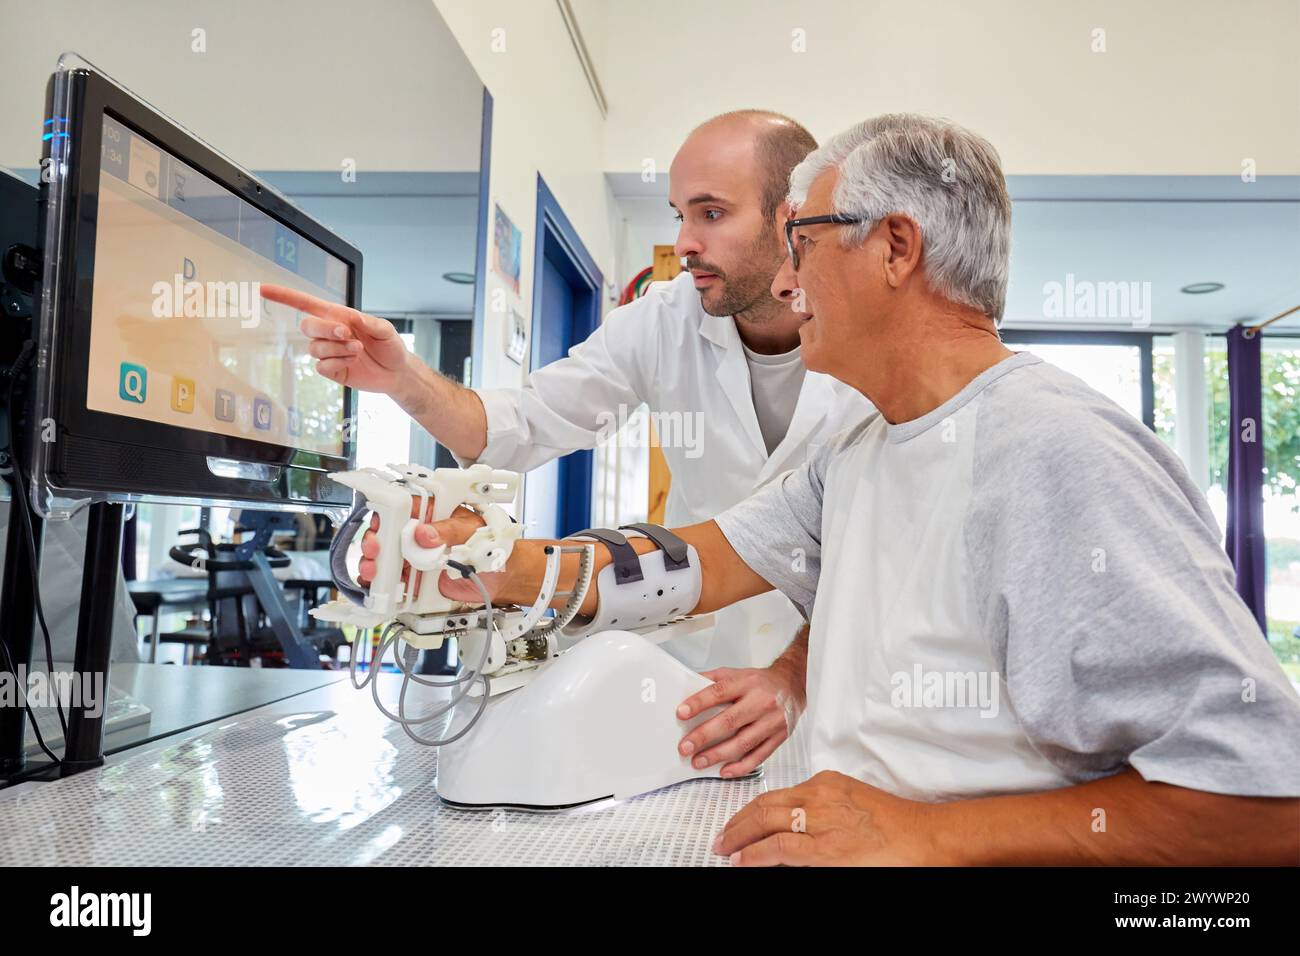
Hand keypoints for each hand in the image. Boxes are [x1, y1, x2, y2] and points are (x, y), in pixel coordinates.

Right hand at [261, 284, 410, 393]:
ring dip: (337, 349)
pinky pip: (321, 366)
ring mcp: (329, 352)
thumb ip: (369, 322)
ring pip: (315, 348)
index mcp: (338, 316)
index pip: (305, 304)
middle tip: (348, 334)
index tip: (262, 289)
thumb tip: (351, 318)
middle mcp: (329, 333)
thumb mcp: (385, 329)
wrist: (398, 372)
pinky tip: (352, 362)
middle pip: (306, 326)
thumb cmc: (391, 346)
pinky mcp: (332, 370)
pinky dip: (336, 363)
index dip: (283, 296)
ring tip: (358, 350)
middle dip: (325, 329)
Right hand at [357, 499, 505, 604]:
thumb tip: (424, 533)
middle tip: (375, 548)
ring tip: (373, 570)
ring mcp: (414, 557)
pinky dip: (383, 585)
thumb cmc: (489, 545)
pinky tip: (379, 586)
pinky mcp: (415, 579)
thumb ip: (448, 531)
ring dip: (374, 564)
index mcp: (431, 513)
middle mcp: (418, 534)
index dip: (387, 512)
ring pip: (385, 559)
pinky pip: (393, 582)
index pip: (401, 507)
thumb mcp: (470, 531)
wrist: (501, 577)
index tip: (380, 522)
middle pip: (386, 534)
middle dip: (375, 540)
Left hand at [675, 658, 803, 776]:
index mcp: (747, 683)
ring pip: (744, 742)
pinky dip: (740, 767)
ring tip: (699, 761)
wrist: (792, 685)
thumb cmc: (761, 681)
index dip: (699, 703)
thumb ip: (713, 679)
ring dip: (718, 755)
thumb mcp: (737, 673)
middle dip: (704, 736)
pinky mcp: (779, 737)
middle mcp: (761, 702)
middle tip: (685, 747)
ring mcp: (772, 721)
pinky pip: (759, 756)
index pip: (719, 692)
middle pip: (730, 721)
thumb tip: (686, 686)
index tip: (681, 713)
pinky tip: (724, 771)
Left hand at [714, 770, 938, 865]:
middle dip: (737, 821)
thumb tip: (795, 828)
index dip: (751, 809)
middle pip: (764, 804)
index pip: (777, 794)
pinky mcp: (825, 847)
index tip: (739, 821)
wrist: (927, 836)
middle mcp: (819, 795)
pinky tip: (741, 859)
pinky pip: (778, 848)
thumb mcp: (853, 805)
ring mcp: (820, 820)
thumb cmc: (899, 825)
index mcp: (826, 783)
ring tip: (725, 848)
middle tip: (722, 836)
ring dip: (739, 836)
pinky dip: (754, 853)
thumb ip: (823, 810)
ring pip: (765, 821)